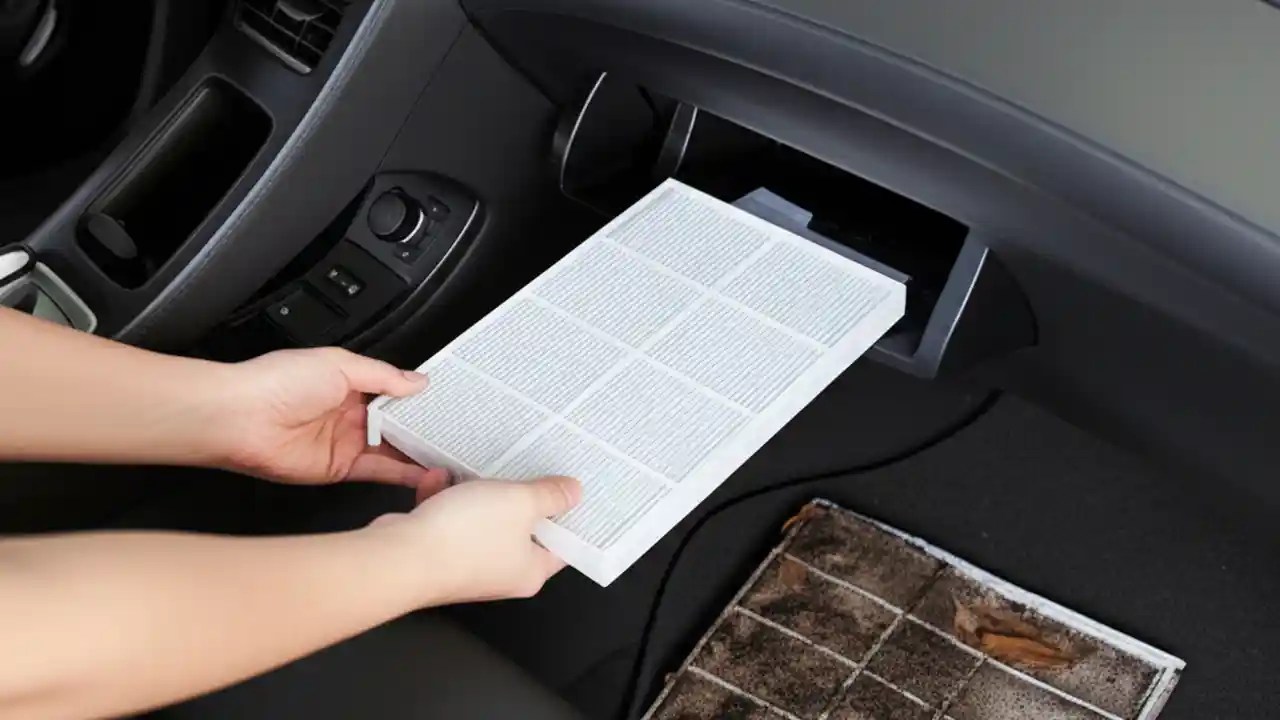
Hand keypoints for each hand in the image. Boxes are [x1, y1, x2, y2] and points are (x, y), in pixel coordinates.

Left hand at [213, 347, 444, 493]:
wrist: (239, 418)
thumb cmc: (277, 382)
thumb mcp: (340, 364)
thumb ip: (383, 376)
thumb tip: (417, 380)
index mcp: (349, 382)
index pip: (395, 391)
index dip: (420, 397)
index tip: (449, 401)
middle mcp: (349, 413)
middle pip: (398, 422)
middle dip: (426, 426)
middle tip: (459, 431)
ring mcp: (346, 442)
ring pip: (393, 449)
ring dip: (420, 452)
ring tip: (452, 454)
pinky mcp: (340, 469)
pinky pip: (379, 472)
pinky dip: (403, 473)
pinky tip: (426, 472)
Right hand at [369, 475, 582, 604]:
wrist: (399, 557)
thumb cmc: (466, 536)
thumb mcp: (520, 502)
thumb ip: (550, 495)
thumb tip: (575, 493)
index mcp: (531, 571)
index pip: (562, 543)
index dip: (569, 514)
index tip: (572, 486)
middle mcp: (501, 574)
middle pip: (521, 528)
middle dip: (514, 494)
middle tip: (521, 464)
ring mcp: (467, 565)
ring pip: (481, 518)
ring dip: (472, 490)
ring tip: (466, 471)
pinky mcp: (437, 553)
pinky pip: (449, 519)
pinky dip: (443, 498)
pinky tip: (435, 481)